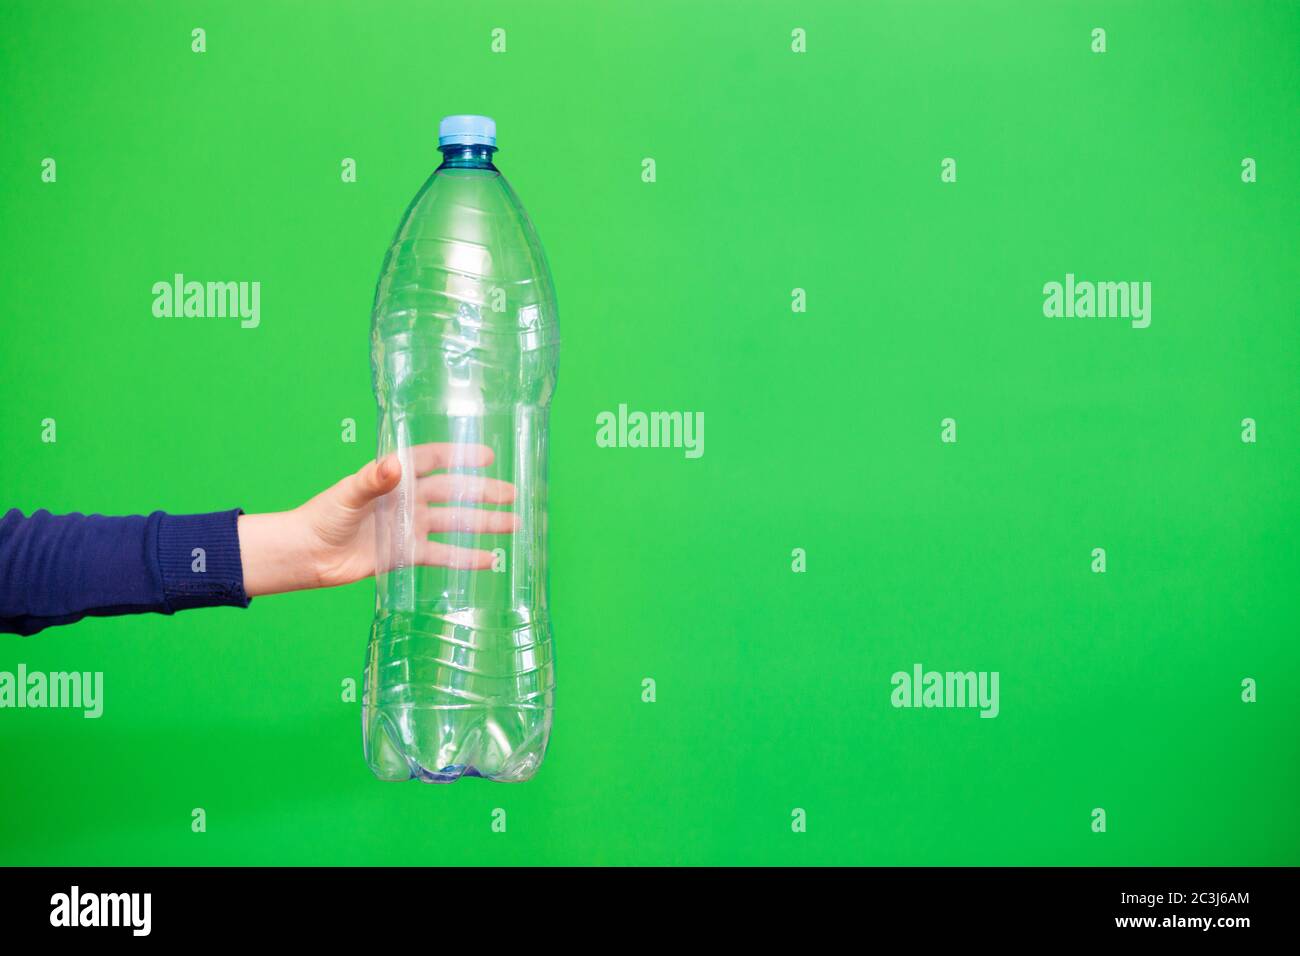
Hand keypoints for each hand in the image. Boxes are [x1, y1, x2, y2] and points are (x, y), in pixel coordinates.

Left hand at [237, 443, 516, 596]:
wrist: (308, 554)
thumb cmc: (323, 516)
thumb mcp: (347, 494)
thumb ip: (373, 480)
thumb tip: (395, 465)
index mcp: (395, 477)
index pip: (433, 461)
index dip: (460, 457)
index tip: (487, 456)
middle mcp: (407, 500)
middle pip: (453, 493)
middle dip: (483, 493)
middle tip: (513, 494)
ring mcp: (409, 526)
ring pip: (454, 523)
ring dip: (482, 524)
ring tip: (513, 525)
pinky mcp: (406, 553)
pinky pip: (442, 554)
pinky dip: (464, 557)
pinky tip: (488, 560)